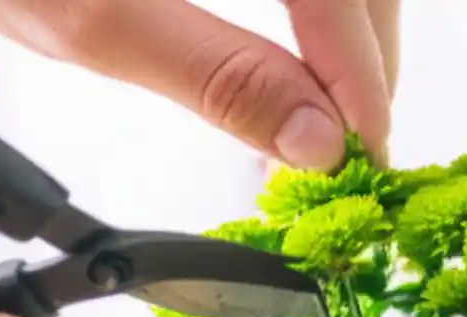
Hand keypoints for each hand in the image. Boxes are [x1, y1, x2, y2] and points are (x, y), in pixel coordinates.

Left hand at [0, 0, 400, 168]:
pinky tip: (300, 47)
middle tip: (345, 144)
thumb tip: (315, 140)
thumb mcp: (99, 19)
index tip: (360, 151)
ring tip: (323, 105)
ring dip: (349, 32)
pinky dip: (320, 4)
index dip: (364, 76)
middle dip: (366, 61)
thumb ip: (219, 77)